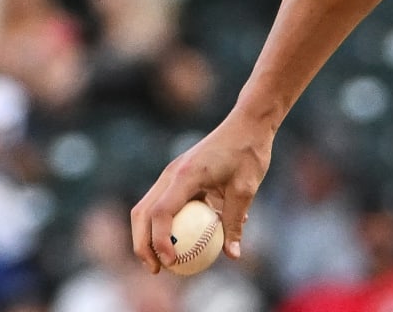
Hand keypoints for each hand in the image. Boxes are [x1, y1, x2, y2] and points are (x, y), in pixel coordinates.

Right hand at [129, 113, 273, 273]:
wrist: (248, 123)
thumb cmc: (249, 152)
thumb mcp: (246, 189)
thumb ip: (234, 221)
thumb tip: (232, 255)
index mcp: (186, 175)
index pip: (162, 212)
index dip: (161, 241)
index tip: (172, 262)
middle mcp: (171, 174)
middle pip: (143, 213)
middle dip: (143, 245)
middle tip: (156, 270)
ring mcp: (171, 174)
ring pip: (147, 209)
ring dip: (148, 236)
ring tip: (161, 262)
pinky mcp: (177, 176)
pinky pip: (163, 204)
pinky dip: (163, 224)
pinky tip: (179, 242)